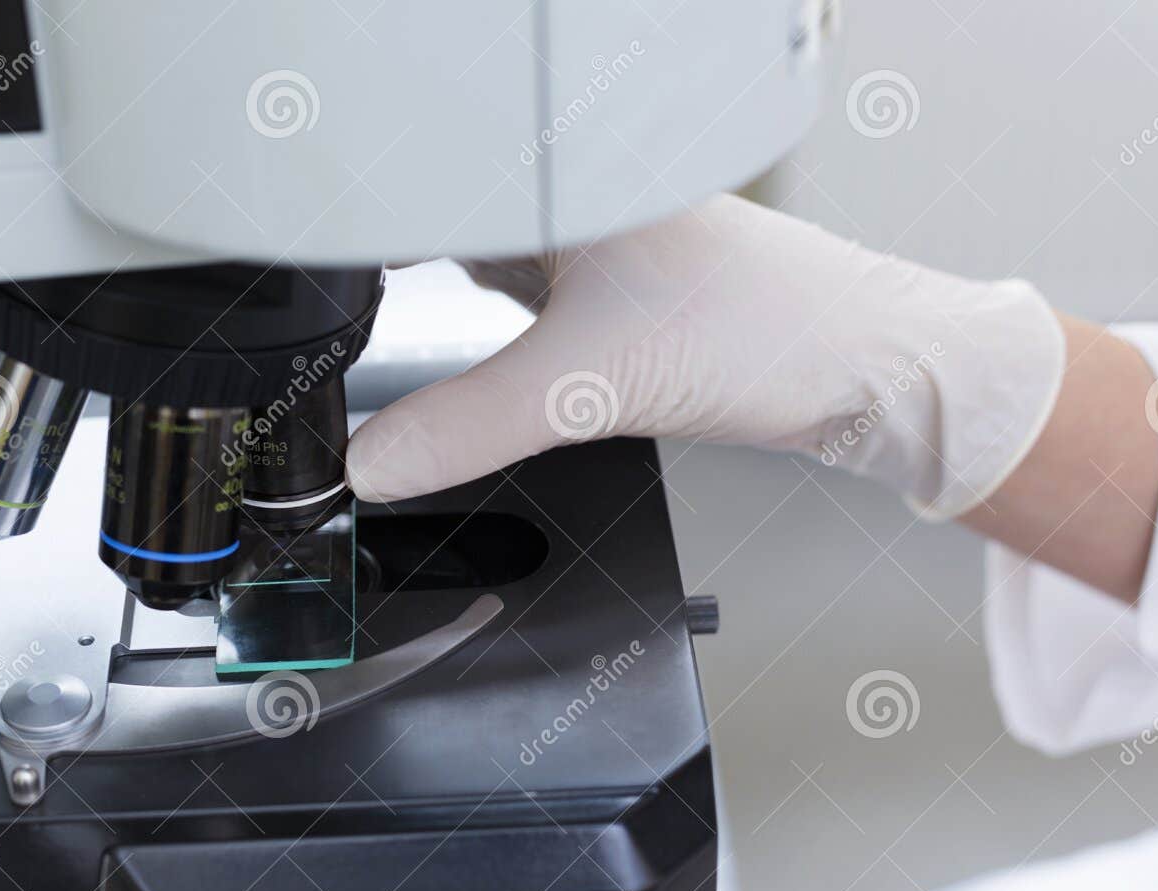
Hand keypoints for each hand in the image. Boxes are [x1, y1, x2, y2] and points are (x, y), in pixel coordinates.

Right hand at [346, 194, 1065, 521]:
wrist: (868, 372)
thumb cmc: (775, 331)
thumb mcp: (592, 384)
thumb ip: (470, 425)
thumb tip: (374, 458)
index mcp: (564, 164)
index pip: (424, 164)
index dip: (350, 204)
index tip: (289, 248)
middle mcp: (575, 182)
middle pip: (439, 196)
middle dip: (377, 238)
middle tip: (313, 281)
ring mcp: (594, 228)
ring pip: (476, 235)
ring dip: (427, 267)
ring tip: (370, 295)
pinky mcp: (613, 278)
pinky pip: (515, 276)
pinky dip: (478, 300)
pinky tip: (466, 316)